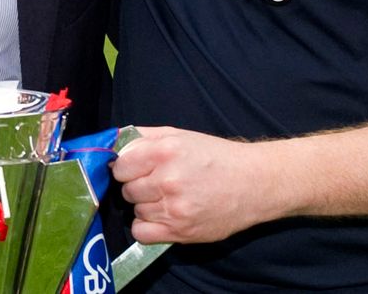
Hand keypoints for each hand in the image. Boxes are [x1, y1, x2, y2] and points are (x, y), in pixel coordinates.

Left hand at [112, 126, 281, 244]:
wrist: (254, 183)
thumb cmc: (216, 157)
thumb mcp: (179, 135)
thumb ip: (143, 136)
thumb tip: (113, 142)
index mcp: (165, 151)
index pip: (121, 166)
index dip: (127, 167)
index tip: (138, 168)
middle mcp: (168, 180)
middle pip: (127, 189)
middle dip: (138, 186)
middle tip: (158, 183)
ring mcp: (174, 208)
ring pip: (136, 210)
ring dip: (146, 205)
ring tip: (168, 198)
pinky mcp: (181, 231)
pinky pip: (141, 233)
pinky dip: (147, 226)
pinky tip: (162, 216)